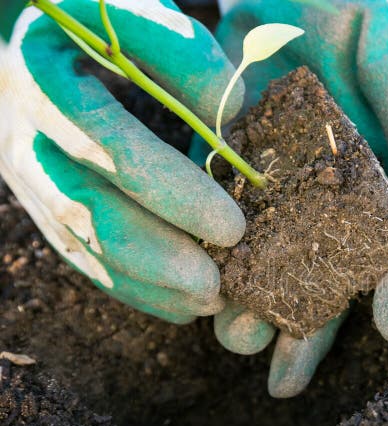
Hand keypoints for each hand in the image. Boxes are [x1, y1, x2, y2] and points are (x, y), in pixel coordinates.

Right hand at [0, 0, 246, 321]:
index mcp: (44, 76)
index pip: (108, 144)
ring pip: (78, 243)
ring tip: (208, 301)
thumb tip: (233, 112)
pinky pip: (78, 254)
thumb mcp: (136, 12)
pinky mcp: (42, 201)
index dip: (172, 192)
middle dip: (155, 255)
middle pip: (84, 208)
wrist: (43, 34)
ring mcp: (26, 173)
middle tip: (217, 285)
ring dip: (145, 282)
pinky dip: (130, 286)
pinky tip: (180, 304)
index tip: (233, 226)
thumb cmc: (102, 18)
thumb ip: (182, 52)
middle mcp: (24, 132)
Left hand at [205, 0, 387, 396]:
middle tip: (286, 383)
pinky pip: (224, 235)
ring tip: (237, 340)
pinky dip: (216, 268)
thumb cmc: (339, 9)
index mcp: (387, 178)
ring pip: (276, 270)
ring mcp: (282, 196)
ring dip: (259, 311)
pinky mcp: (228, 181)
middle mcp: (337, 199)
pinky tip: (203, 296)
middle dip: (313, 331)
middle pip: (334, 278)